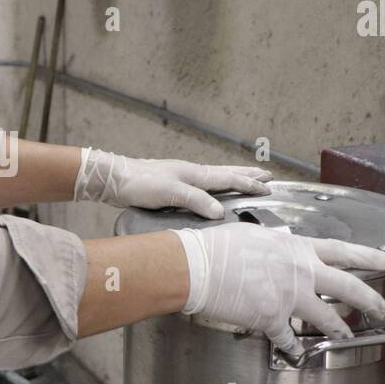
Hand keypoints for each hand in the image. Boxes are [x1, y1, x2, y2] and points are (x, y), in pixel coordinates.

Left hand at [74, 147, 271, 217]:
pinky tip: (212, 189)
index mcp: (194, 173)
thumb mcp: (170, 192)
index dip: (248, 184)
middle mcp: (191, 172)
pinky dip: (216, 183)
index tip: (269, 186)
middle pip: (226, 172)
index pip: (228, 178)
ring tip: (247, 177)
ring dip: (234, 176)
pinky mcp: (173, 183)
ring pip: (215, 176)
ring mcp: (182, 176)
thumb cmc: (141, 183)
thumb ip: (196, 200)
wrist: (116, 178)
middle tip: (267, 175)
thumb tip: (220, 211)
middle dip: (247, 175)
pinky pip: (203, 183)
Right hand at [171, 223, 384, 356]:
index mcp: (297, 249)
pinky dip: (293, 347)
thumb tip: (282, 250)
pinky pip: (289, 338)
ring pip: (326, 317)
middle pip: (348, 287)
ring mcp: (289, 297)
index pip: (342, 251)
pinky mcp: (272, 319)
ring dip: (339, 328)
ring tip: (348, 335)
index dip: (368, 256)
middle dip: (370, 300)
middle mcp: (300, 272)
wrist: (199, 266)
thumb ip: (278, 246)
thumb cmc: (220, 247)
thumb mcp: (257, 236)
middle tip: (382, 310)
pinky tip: (297, 352)